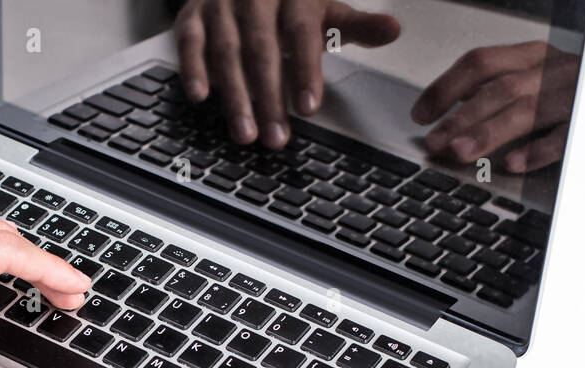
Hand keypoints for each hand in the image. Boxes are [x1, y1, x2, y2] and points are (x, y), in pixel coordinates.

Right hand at [175, 0, 400, 147]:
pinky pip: (190, 41)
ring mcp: (221, 4)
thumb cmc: (287, 2)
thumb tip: (394, 30)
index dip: (305, 70)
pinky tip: (200, 96)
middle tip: (276, 138)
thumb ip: (356, 25)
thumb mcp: (323, 9)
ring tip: (245, 134)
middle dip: (268, 97)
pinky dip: (193, 68)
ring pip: (226, 51)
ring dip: (235, 96)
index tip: (308, 107)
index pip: (302, 32)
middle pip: (262, 49)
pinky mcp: (193, 14)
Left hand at [411, 41, 580, 173]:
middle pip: (499, 88)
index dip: (446, 88)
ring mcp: (573, 96)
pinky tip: (513, 164)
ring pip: (525, 110)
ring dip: (488, 132)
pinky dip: (536, 150)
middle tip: (435, 142)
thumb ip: (496, 90)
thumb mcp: (535, 80)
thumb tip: (448, 110)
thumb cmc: (574, 93)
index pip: (481, 63)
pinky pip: (562, 137)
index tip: (421, 114)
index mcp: (533, 57)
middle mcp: (552, 71)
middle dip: (460, 117)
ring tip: (460, 152)